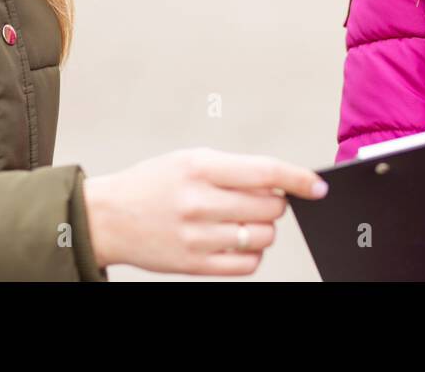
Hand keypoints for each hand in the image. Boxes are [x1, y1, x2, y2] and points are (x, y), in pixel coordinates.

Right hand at [82, 147, 326, 275]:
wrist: (106, 217)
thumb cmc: (152, 184)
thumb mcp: (189, 160)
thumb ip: (234, 168)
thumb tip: (280, 181)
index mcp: (200, 167)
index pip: (265, 172)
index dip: (299, 178)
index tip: (318, 186)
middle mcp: (199, 201)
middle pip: (271, 206)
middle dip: (275, 202)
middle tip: (257, 199)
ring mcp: (197, 236)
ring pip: (262, 237)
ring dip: (263, 228)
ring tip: (242, 220)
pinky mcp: (193, 264)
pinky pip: (247, 265)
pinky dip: (252, 254)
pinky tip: (236, 241)